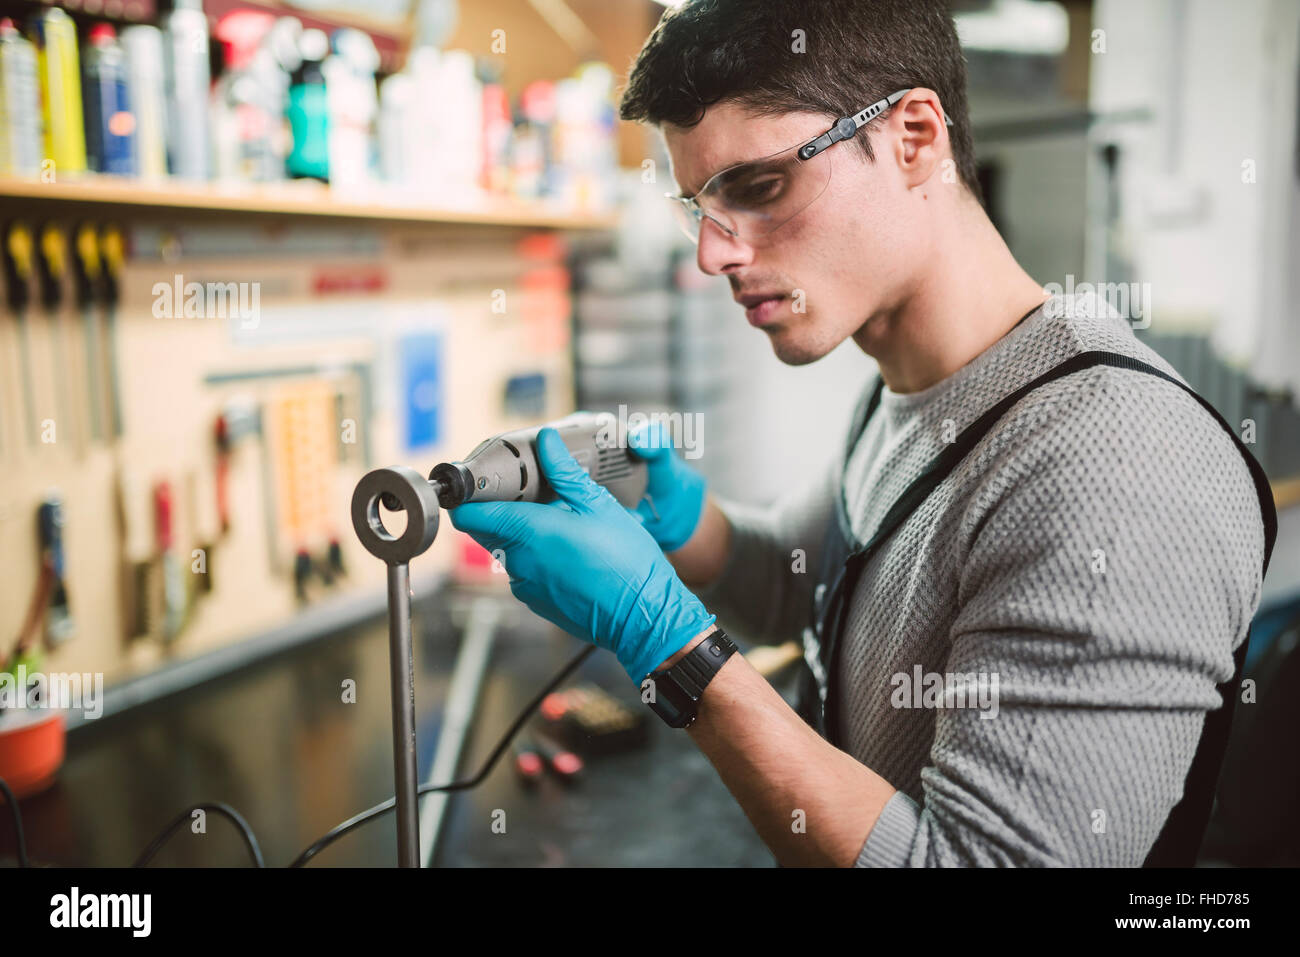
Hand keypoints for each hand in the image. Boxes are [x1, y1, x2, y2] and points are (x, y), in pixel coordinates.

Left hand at [448, 427, 715, 683]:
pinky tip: (568, 551)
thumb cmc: (627, 560)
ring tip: (559, 522)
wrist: (643, 616)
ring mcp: (525, 586)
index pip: (470, 514)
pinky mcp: (536, 602)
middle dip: (501, 509)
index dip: (468, 495)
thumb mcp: (598, 505)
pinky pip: (525, 571)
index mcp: (528, 531)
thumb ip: (564, 472)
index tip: (479, 481)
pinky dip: (536, 558)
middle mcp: (517, 561)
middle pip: (487, 529)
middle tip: (531, 493)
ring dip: (523, 535)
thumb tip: (546, 440)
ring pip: (508, 550)